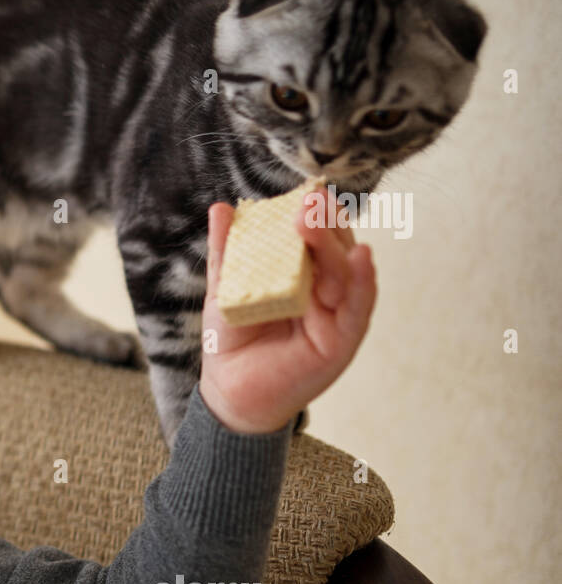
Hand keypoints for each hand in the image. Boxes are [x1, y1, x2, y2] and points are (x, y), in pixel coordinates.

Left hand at [198, 185, 377, 434]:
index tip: (305, 192)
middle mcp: (325, 290)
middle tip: (307, 203)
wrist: (228, 390)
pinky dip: (363, 281)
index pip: (317, 236)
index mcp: (302, 273)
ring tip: (314, 222)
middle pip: (337, 249)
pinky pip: (359, 307)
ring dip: (335, 246)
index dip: (315, 213)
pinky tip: (361, 257)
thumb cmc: (231, 340)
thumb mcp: (226, 288)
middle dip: (325, 224)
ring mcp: (336, 314)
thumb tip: (221, 208)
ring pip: (347, 273)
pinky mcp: (342, 340)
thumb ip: (226, 251)